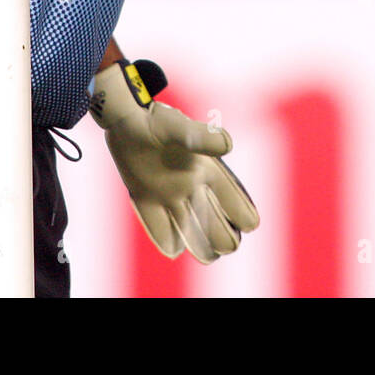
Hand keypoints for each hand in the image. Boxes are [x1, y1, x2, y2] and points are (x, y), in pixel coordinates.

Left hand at [90, 59, 259, 263]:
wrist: (126, 118)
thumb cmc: (157, 120)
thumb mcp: (179, 127)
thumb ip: (202, 137)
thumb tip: (228, 146)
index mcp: (207, 171)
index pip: (233, 199)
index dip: (243, 214)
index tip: (248, 224)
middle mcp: (192, 186)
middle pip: (216, 223)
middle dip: (223, 237)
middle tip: (224, 245)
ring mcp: (168, 194)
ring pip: (191, 229)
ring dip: (201, 245)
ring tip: (208, 256)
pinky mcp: (145, 197)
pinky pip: (159, 225)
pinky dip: (167, 238)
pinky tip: (173, 247)